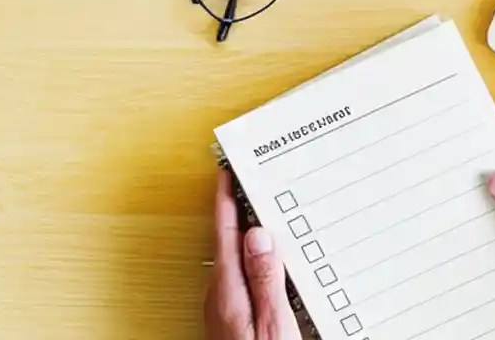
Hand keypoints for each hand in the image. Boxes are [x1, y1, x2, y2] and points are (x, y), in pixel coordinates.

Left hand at [205, 169, 299, 339]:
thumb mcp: (274, 322)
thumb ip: (265, 278)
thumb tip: (257, 235)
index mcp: (228, 292)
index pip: (225, 234)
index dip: (225, 200)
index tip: (225, 171)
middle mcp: (220, 298)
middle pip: (228, 243)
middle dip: (240, 212)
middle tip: (249, 182)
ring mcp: (224, 309)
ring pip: (235, 260)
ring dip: (249, 236)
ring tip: (263, 212)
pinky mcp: (233, 319)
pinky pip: (242, 277)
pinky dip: (254, 259)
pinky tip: (269, 258)